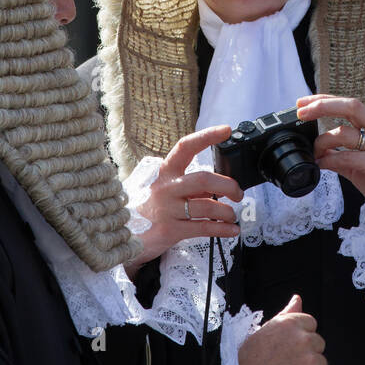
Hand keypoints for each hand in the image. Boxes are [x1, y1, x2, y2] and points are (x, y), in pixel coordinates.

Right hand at [125, 124, 242, 278]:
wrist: (126, 234)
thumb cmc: (153, 207)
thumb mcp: (168, 189)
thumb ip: (192, 186)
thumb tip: (222, 186)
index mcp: (166, 172)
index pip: (186, 147)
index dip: (207, 136)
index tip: (226, 129)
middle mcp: (166, 187)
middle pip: (203, 179)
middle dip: (227, 185)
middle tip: (238, 193)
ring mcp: (167, 209)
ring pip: (207, 206)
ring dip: (226, 211)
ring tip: (232, 215)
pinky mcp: (170, 229)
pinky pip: (203, 228)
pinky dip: (223, 229)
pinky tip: (232, 230)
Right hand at [237, 295, 327, 364]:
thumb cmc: (251, 362)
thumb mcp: (264, 332)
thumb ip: (286, 314)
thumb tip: (297, 299)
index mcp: (289, 323)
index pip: (311, 323)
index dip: (300, 336)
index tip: (288, 346)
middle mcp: (302, 339)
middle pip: (318, 343)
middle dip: (307, 352)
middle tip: (287, 362)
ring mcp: (310, 360)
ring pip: (320, 363)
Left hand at [295, 93, 364, 221]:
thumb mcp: (359, 161)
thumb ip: (340, 152)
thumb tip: (315, 146)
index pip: (350, 104)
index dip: (325, 100)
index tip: (303, 103)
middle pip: (350, 106)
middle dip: (322, 106)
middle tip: (301, 113)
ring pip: (343, 134)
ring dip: (321, 143)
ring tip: (315, 154)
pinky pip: (346, 157)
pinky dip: (329, 161)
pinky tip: (321, 166)